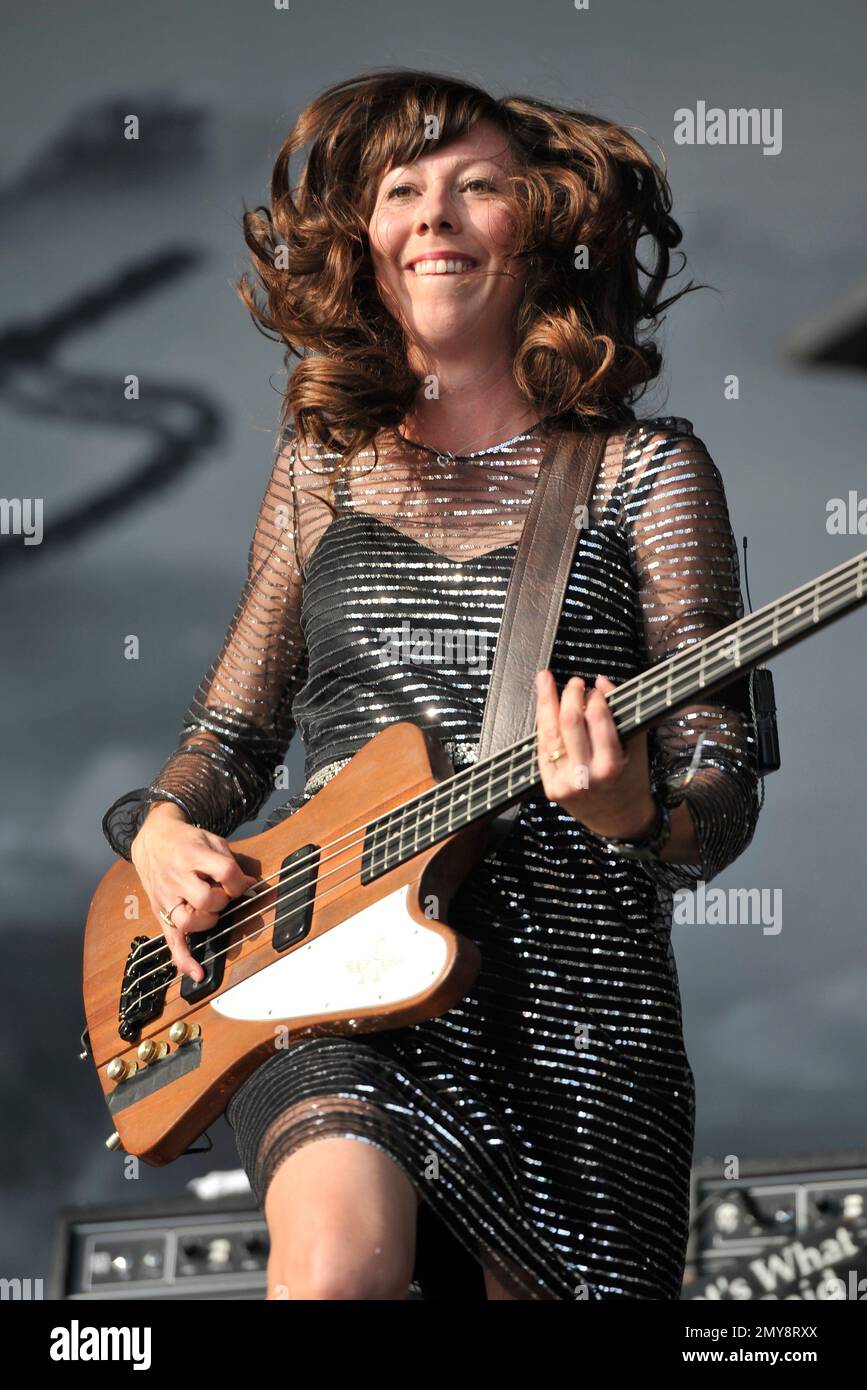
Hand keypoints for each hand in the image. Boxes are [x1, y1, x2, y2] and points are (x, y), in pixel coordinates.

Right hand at [131, 802, 258, 982]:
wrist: (153, 841)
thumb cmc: (186, 841)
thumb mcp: (212, 842)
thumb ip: (231, 863)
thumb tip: (251, 884)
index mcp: (193, 855)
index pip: (225, 872)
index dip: (240, 882)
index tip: (242, 884)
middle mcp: (177, 878)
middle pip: (206, 900)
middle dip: (222, 901)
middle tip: (222, 895)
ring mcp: (167, 897)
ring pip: (188, 922)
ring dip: (207, 922)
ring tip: (210, 912)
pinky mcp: (160, 912)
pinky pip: (172, 940)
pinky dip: (185, 960)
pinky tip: (197, 973)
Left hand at [534, 670, 656, 839]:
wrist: (619, 819)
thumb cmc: (631, 780)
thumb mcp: (636, 747)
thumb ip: (621, 712)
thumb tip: (603, 682)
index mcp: (611, 765)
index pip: (597, 718)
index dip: (594, 697)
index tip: (595, 689)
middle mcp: (586, 776)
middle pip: (569, 721)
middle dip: (569, 694)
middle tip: (574, 682)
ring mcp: (565, 783)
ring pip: (549, 733)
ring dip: (545, 702)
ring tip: (545, 681)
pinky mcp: (550, 788)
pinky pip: (542, 749)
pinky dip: (542, 726)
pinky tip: (543, 710)